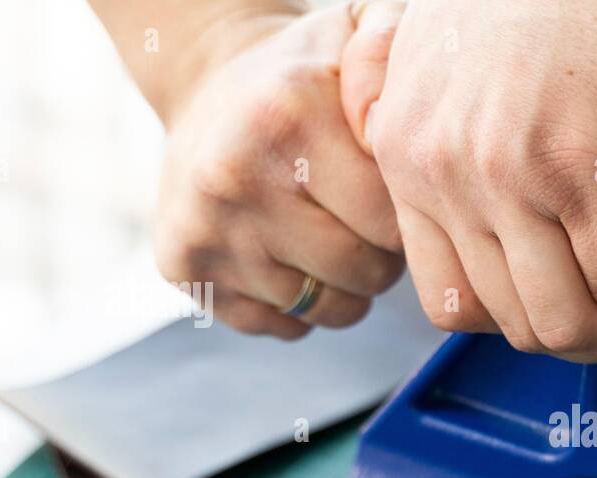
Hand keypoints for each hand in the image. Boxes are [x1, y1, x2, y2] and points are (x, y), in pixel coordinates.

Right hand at [154, 3, 406, 338]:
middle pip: (368, 272)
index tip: (389, 185)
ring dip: (348, 282)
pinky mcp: (187, 270)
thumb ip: (395, 50)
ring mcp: (205, 230)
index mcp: (287, 116)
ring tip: (327, 227)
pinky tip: (288, 250)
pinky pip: (289, 326)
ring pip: (332, 310)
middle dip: (383, 251)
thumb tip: (398, 124)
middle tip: (360, 210)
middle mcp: (235, 175)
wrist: (212, 85)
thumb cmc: (311, 73)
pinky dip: (304, 303)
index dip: (409, 214)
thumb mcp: (358, 33)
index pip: (395, 222)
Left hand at [342, 0, 596, 362]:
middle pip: (510, 324)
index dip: (522, 322)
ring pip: (565, 322)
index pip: (449, 300)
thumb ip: (447, 137)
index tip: (572, 310)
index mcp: (407, 152)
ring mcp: (504, 175)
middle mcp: (442, 170)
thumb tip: (492, 211)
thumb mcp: (453, 64)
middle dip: (588, 338)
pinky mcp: (576, 167)